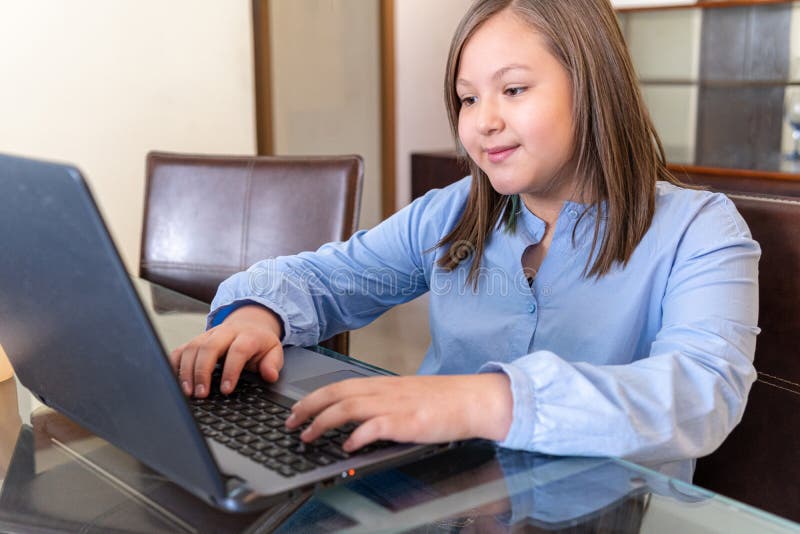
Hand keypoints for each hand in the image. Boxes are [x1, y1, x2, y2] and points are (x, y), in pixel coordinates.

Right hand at [169, 305, 283, 397]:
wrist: (249, 323)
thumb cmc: (259, 342)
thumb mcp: (274, 351)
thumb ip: (273, 363)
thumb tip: (270, 375)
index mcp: (246, 336)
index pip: (237, 350)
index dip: (231, 370)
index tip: (226, 390)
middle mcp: (224, 333)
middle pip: (209, 347)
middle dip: (203, 372)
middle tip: (202, 394)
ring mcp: (207, 336)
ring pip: (192, 348)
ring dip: (187, 371)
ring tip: (188, 392)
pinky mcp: (195, 341)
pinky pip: (180, 350)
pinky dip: (174, 365)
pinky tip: (175, 381)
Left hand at [286, 373, 512, 450]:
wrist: (472, 400)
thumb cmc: (442, 401)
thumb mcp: (405, 396)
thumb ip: (381, 403)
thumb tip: (356, 420)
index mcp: (382, 385)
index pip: (339, 386)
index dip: (313, 398)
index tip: (296, 411)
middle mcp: (384, 391)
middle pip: (336, 393)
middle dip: (308, 408)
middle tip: (290, 423)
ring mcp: (395, 405)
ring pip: (349, 407)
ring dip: (323, 422)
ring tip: (308, 437)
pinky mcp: (407, 422)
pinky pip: (375, 426)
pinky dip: (357, 436)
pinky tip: (347, 447)